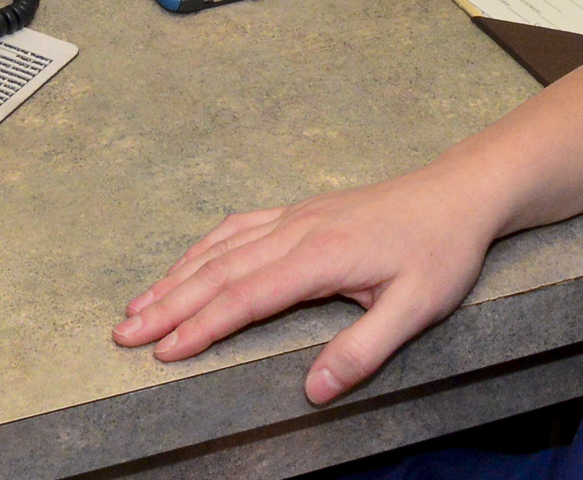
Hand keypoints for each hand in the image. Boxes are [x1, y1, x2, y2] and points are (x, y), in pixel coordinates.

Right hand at [114, 160, 504, 403]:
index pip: (246, 297)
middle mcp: (297, 231)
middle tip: (124, 333)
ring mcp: (295, 216)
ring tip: (136, 305)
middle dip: (167, 304)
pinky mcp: (300, 211)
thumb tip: (314, 388)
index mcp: (320, 257)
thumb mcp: (417, 308)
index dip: (201, 326)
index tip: (163, 352)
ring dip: (175, 276)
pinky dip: (202, 248)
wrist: (458, 193)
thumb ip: (364, 349)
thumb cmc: (440, 251)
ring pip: (220, 247)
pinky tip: (185, 263)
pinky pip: (238, 227)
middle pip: (218, 270)